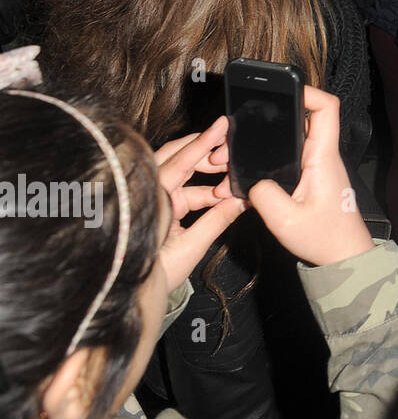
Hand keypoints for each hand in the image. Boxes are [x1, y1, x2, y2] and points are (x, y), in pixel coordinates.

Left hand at [153, 117, 246, 292]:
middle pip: (179, 157)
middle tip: (234, 147)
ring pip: (183, 171)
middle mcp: (150, 191)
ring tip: (234, 174)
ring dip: (209, 172)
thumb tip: (243, 200)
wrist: (132, 293)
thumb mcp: (190, 248)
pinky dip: (205, 188)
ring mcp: (154, 196)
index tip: (222, 125)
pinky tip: (225, 192)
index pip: (181, 162)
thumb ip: (217, 220)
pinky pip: (185, 187)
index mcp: (152, 198)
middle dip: (208, 151)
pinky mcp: (161, 204)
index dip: (203, 142)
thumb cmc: (153, 273)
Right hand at [227, 85, 373, 266]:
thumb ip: (265, 197)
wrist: (343, 257)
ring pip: (286, 140)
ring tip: (230, 159)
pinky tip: (242, 176)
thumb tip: (251, 182)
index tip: (280, 90)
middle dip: (265, 121)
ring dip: (260, 144)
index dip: (306, 92)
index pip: (325, 109)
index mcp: (322, 158)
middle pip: (298, 120)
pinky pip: (285, 157)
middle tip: (235, 134)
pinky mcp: (308, 176)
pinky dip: (263, 161)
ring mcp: (315, 165)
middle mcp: (321, 156)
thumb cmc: (326, 239)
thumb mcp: (287, 222)